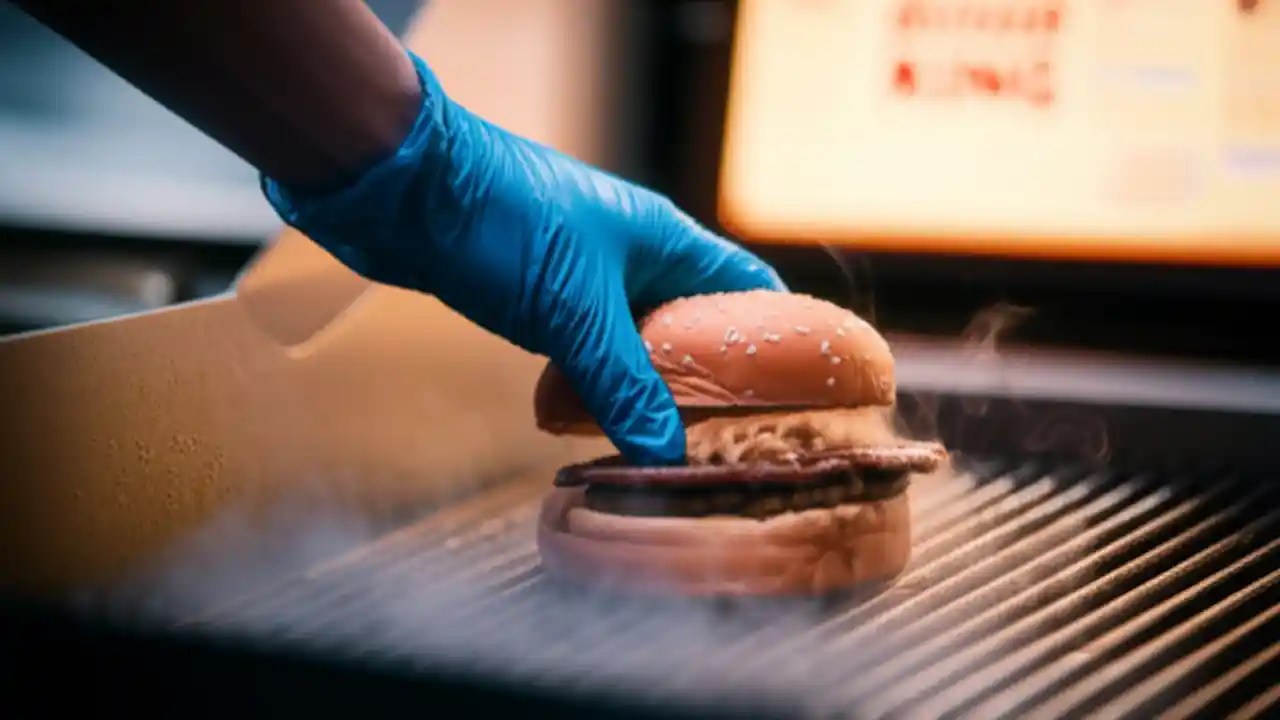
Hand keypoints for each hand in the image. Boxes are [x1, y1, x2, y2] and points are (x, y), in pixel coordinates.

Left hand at [262, 51, 785, 464]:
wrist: (404, 189)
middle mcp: (635, 256)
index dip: (779, 338)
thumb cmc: (504, 224)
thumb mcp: (576, 312)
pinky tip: (578, 420)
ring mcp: (587, 275)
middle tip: (722, 445)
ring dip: (640, 388)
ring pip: (634, 343)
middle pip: (694, 324)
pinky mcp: (541, 294)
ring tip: (656, 447)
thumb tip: (666, 457)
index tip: (800, 398)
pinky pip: (583, 347)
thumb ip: (625, 385)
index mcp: (665, 240)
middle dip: (706, 382)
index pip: (749, 288)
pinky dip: (586, 382)